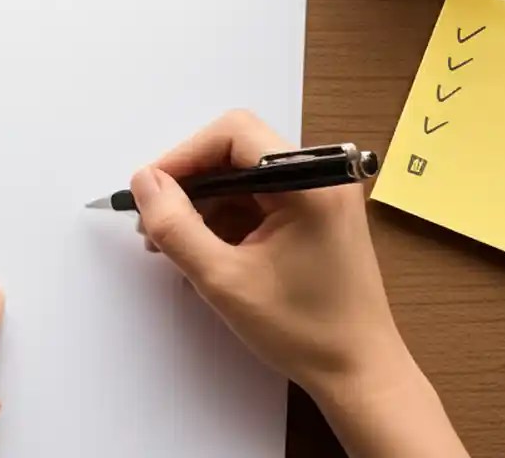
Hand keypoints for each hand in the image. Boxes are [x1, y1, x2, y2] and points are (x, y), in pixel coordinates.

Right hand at [130, 110, 406, 398]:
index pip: (233, 133)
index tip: (152, 191)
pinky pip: (257, 199)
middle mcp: (321, 177)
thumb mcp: (224, 280)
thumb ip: (176, 226)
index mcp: (310, 182)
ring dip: (203, 204)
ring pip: (242, 177)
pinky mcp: (314, 215)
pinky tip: (203, 251)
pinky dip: (225, 219)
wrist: (359, 372)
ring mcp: (320, 196)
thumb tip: (145, 182)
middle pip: (235, 152)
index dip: (184, 156)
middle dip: (190, 183)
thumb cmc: (305, 331)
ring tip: (174, 245)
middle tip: (155, 224)